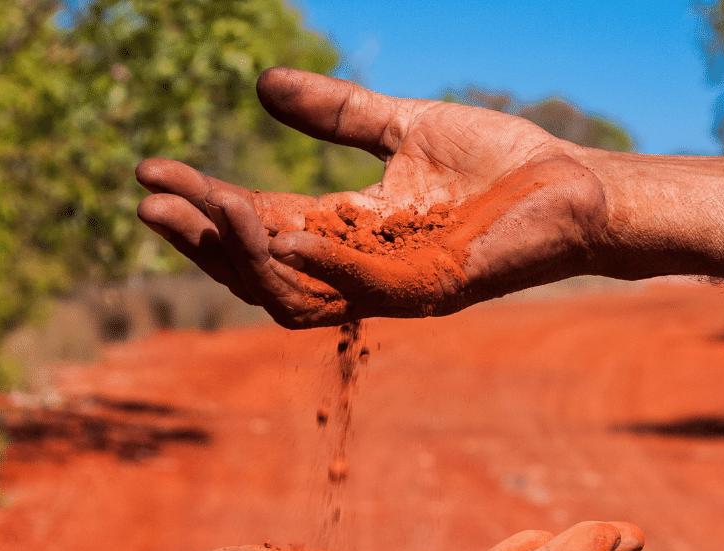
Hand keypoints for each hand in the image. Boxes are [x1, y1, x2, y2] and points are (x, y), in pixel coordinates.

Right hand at [136, 68, 610, 327]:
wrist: (573, 186)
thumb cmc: (497, 164)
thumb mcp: (401, 127)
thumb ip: (337, 115)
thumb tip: (260, 85)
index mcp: (346, 230)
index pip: (257, 225)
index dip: (202, 204)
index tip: (150, 170)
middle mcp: (358, 268)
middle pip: (260, 270)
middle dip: (203, 240)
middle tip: (152, 201)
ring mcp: (392, 286)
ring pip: (295, 293)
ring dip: (247, 256)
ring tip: (208, 205)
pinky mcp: (432, 290)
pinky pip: (362, 290)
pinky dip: (320, 265)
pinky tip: (281, 230)